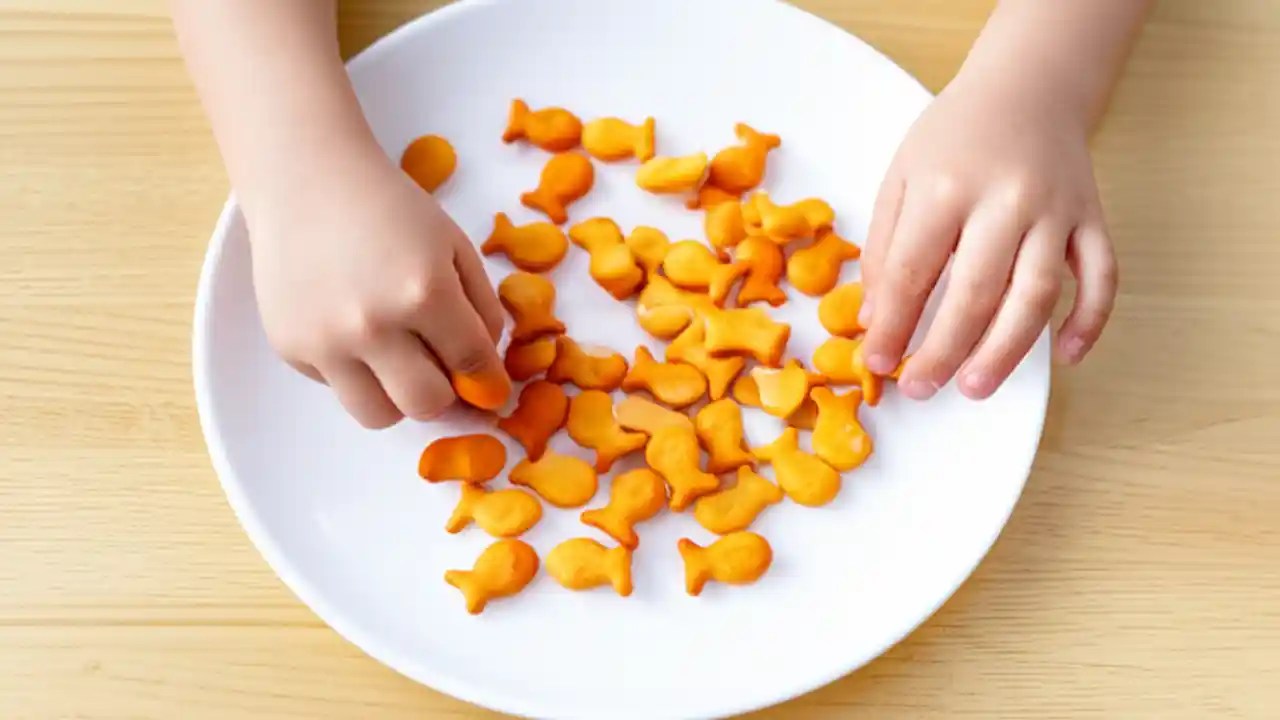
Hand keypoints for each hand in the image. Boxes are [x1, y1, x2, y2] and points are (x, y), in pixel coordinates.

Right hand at [247, 152, 508, 427]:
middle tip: (443, 376)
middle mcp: (373, 325)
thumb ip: (481, 309)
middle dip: (444, 396)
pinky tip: (352, 328)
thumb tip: (487, 370)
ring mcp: (326, 341)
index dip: (489, 382)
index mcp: (424, 293)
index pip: (472, 364)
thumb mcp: (454, 247)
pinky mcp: (290, 347)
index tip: (492, 390)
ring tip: (398, 363)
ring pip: (378, 415)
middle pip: (427, 406)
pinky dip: (354, 372)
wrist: (307, 181)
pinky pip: (337, 387)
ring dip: (397, 398)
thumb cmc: (391, 209)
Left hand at [859, 73, 1117, 399]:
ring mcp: (1057, 210)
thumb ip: (886, 248)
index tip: (878, 361)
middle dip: (945, 350)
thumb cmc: (954, 138)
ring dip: (1007, 351)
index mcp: (947, 186)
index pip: (915, 271)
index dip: (895, 324)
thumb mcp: (902, 177)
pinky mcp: (1092, 218)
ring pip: (1037, 294)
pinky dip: (1090, 320)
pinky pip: (1102, 276)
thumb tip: (877, 319)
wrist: (1027, 87)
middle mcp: (1006, 199)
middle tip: (922, 388)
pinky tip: (1067, 356)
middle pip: (976, 292)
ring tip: (975, 387)